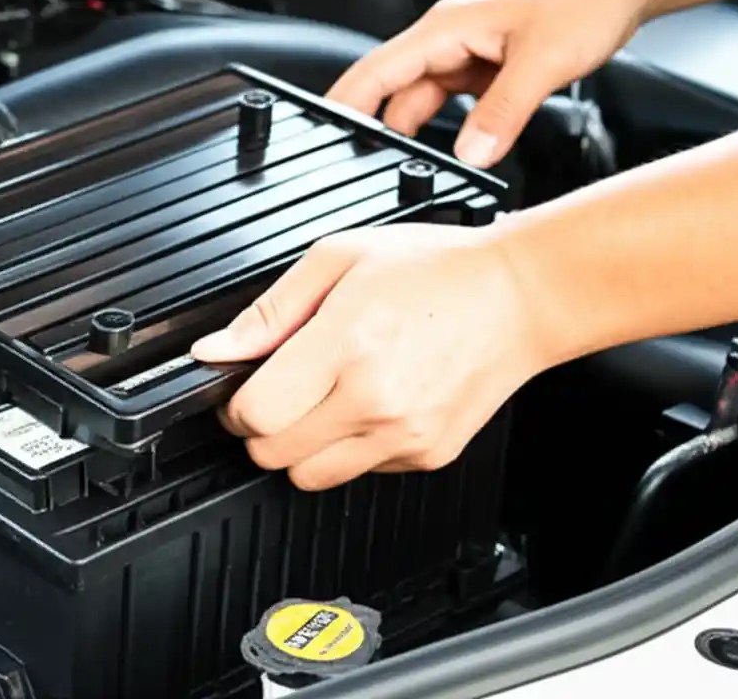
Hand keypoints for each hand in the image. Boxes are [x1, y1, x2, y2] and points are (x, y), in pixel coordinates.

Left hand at [190, 223, 546, 490]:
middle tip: (280, 391)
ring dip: (298, 447)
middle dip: (261, 427)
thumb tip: (215, 351)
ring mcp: (404, 436)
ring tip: (321, 401)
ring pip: (309, 478)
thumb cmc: (435, 269)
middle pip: (272, 455)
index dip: (235, 405)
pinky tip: (367, 405)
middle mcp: (375, 400)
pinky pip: (359, 474)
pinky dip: (348, 449)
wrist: (522, 295)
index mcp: (346, 346)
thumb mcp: (338, 259)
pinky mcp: (428, 456)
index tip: (242, 388)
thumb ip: (269, 312)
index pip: (255, 414)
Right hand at [328, 0, 659, 167]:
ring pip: (421, 100)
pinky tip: (460, 148)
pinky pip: (450, 103)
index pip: (375, 71)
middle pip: (391, 91)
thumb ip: (503, 113)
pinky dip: (450, 129)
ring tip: (419, 167)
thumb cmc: (585, 0)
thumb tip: (471, 154)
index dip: (346, 106)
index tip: (322, 136)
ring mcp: (464, 54)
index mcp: (444, 29)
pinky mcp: (483, 68)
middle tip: (374, 170)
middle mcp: (446, 40)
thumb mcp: (543, 62)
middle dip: (379, 130)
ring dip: (420, 133)